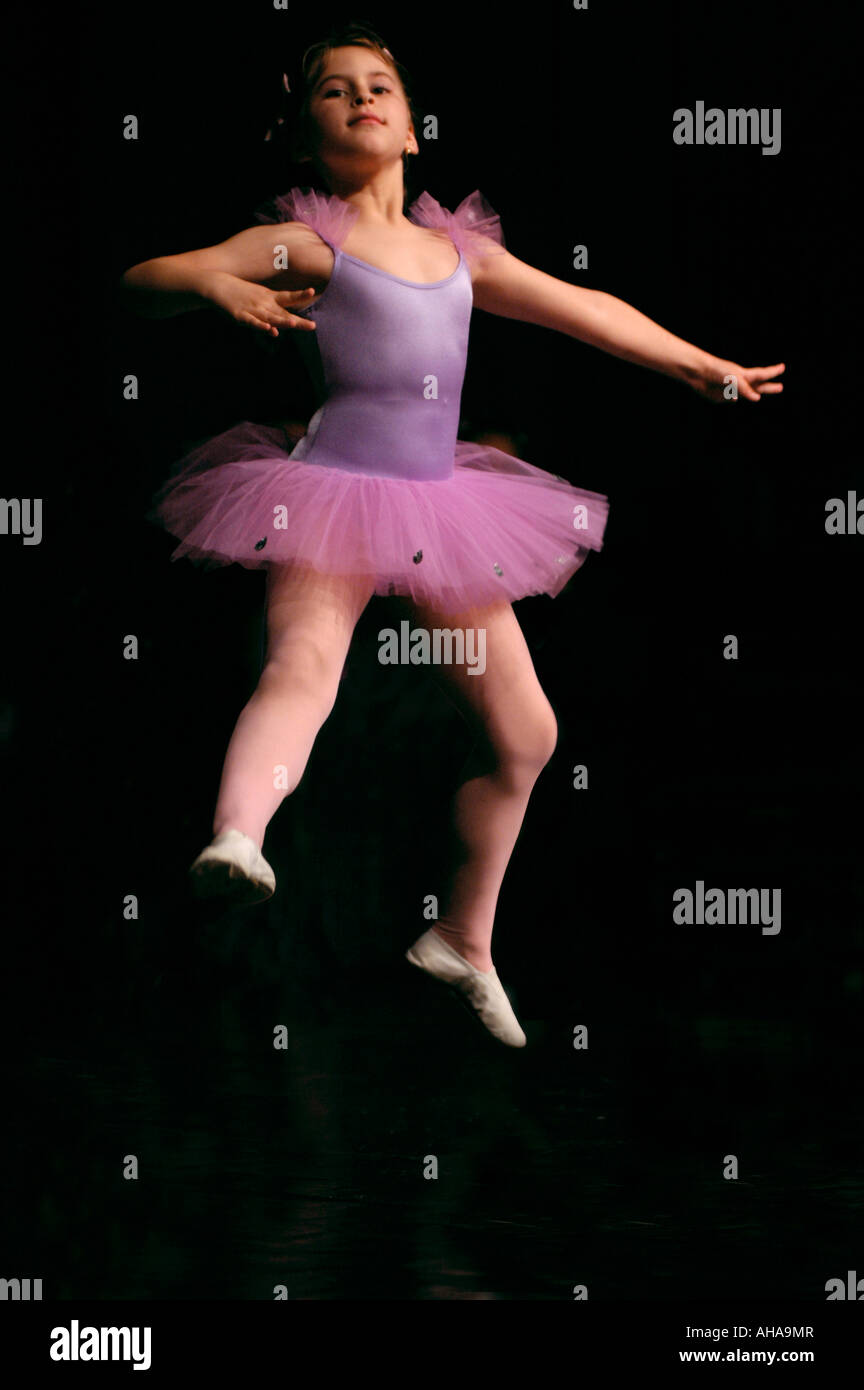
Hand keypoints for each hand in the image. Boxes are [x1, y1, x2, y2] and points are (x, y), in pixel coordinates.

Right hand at [203, 270, 319, 335]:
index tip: (312, 290)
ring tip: (294, 324)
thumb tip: (277, 330)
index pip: (288, 297)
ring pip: (269, 317)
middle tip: (313, 326)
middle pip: (283, 314)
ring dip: (281, 321)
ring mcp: (252, 309)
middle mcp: (264, 303)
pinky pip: (252, 322)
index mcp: (269, 298)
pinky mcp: (239, 315)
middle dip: (297, 321)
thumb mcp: (258, 298)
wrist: (216, 284)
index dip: (300, 295)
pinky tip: (268, 329)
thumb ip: (269, 314)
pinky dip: (260, 325)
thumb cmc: (239, 293)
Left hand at [688, 356, 785, 402]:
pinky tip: (735, 399)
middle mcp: (740, 382)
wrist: (698, 374)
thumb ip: (746, 389)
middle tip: (781, 387)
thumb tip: (757, 398)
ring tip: (760, 395)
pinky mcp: (721, 397)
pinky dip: (734, 399)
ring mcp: (731, 390)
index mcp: (744, 375)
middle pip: (758, 386)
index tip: (782, 367)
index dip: (773, 372)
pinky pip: (731, 399)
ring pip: (745, 394)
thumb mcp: (735, 379)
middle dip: (769, 387)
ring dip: (753, 394)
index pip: (762, 374)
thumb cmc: (718, 371)